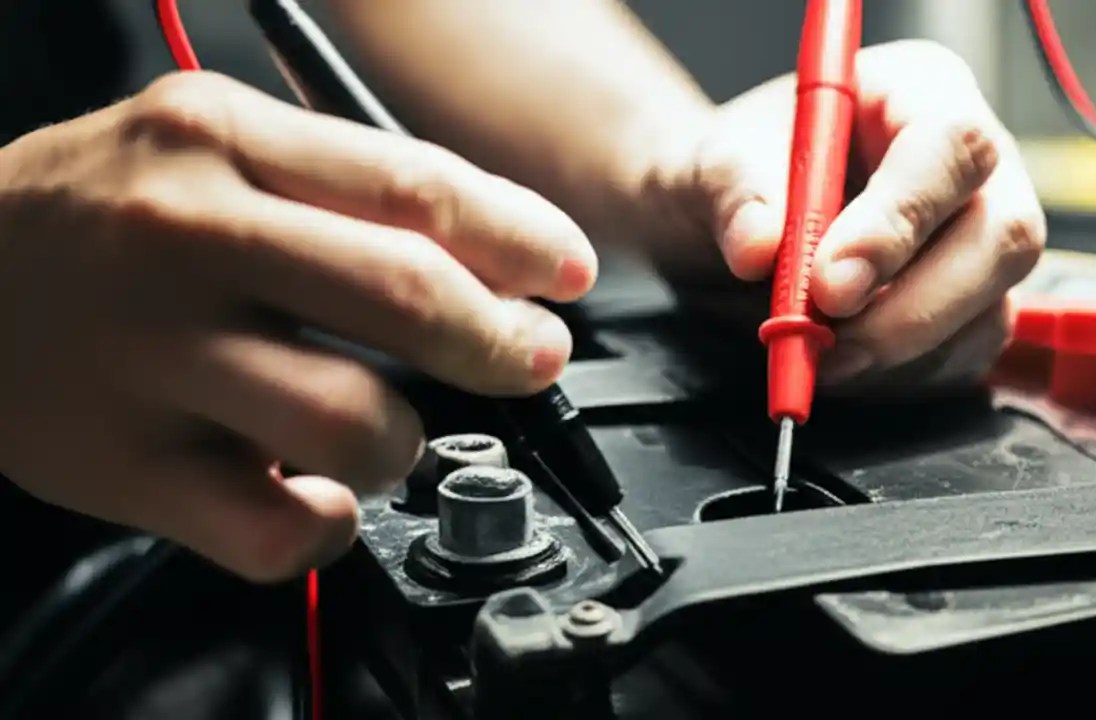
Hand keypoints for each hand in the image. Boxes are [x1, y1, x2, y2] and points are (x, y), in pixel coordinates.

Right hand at [0, 72, 595, 580]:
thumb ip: (342, 187)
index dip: (518, 239)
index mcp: (220, 141)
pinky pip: (273, 526)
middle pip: (405, 297)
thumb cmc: (98, 215)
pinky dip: (327, 523)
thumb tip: (490, 252)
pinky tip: (320, 496)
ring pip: (350, 420)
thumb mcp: (212, 149)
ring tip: (387, 435)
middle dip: (501, 343)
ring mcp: (147, 356)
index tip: (566, 276)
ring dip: (404, 443)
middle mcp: (183, 237)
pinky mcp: (120, 463)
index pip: (415, 187)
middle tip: (529, 360)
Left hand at [649, 41, 1045, 392]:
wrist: (734, 227)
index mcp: (921, 91)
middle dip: (911, 308)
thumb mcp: (714, 164)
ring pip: (989, 309)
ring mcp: (982, 239)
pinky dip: (900, 377)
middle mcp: (973, 164)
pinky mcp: (974, 306)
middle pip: (1000, 235)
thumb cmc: (739, 176)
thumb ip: (735, 194)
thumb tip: (759, 248)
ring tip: (817, 353)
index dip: (899, 221)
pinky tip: (843, 365)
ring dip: (897, 351)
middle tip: (827, 343)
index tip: (830, 284)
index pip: (950, 146)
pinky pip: (966, 356)